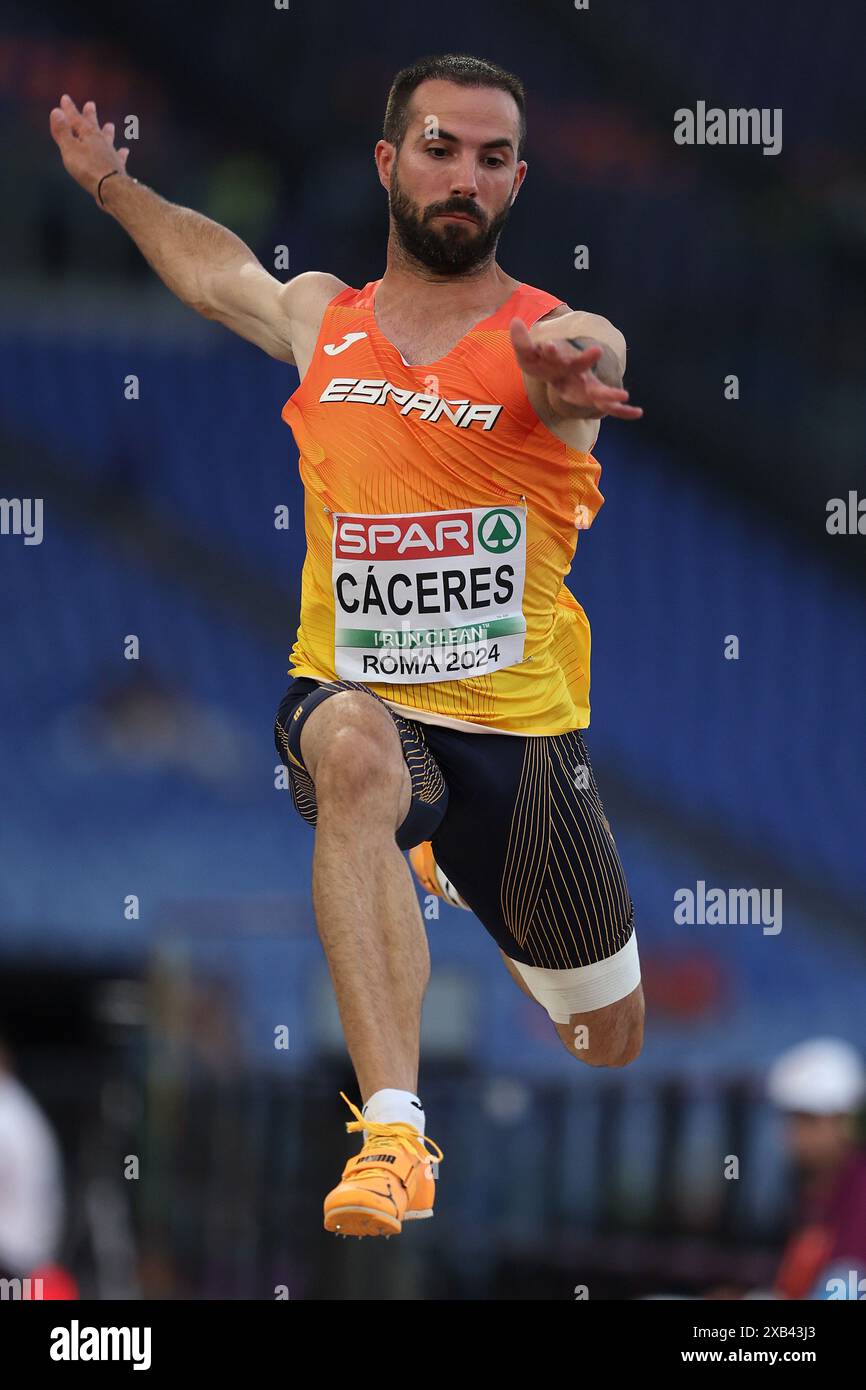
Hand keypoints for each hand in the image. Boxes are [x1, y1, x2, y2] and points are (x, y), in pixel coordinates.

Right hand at [49, 95, 129, 203]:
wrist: (111, 188)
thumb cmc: (88, 169)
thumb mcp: (70, 149)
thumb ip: (62, 131)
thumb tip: (56, 111)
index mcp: (88, 135)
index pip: (76, 119)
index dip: (69, 109)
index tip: (65, 98)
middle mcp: (101, 142)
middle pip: (94, 126)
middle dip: (90, 115)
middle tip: (91, 104)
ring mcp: (111, 154)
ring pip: (109, 140)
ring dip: (108, 132)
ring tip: (110, 125)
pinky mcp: (117, 169)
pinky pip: (120, 158)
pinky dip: (121, 154)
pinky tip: (125, 151)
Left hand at [510, 317, 642, 420]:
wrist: (556, 367)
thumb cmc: (542, 362)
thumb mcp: (527, 354)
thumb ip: (521, 341)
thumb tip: (515, 322)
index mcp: (558, 358)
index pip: (554, 352)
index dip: (551, 349)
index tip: (548, 346)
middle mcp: (575, 368)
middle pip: (579, 365)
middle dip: (585, 359)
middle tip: (597, 350)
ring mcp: (585, 382)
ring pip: (597, 389)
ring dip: (609, 392)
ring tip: (624, 396)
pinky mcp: (592, 394)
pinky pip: (608, 405)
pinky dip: (622, 410)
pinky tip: (637, 413)